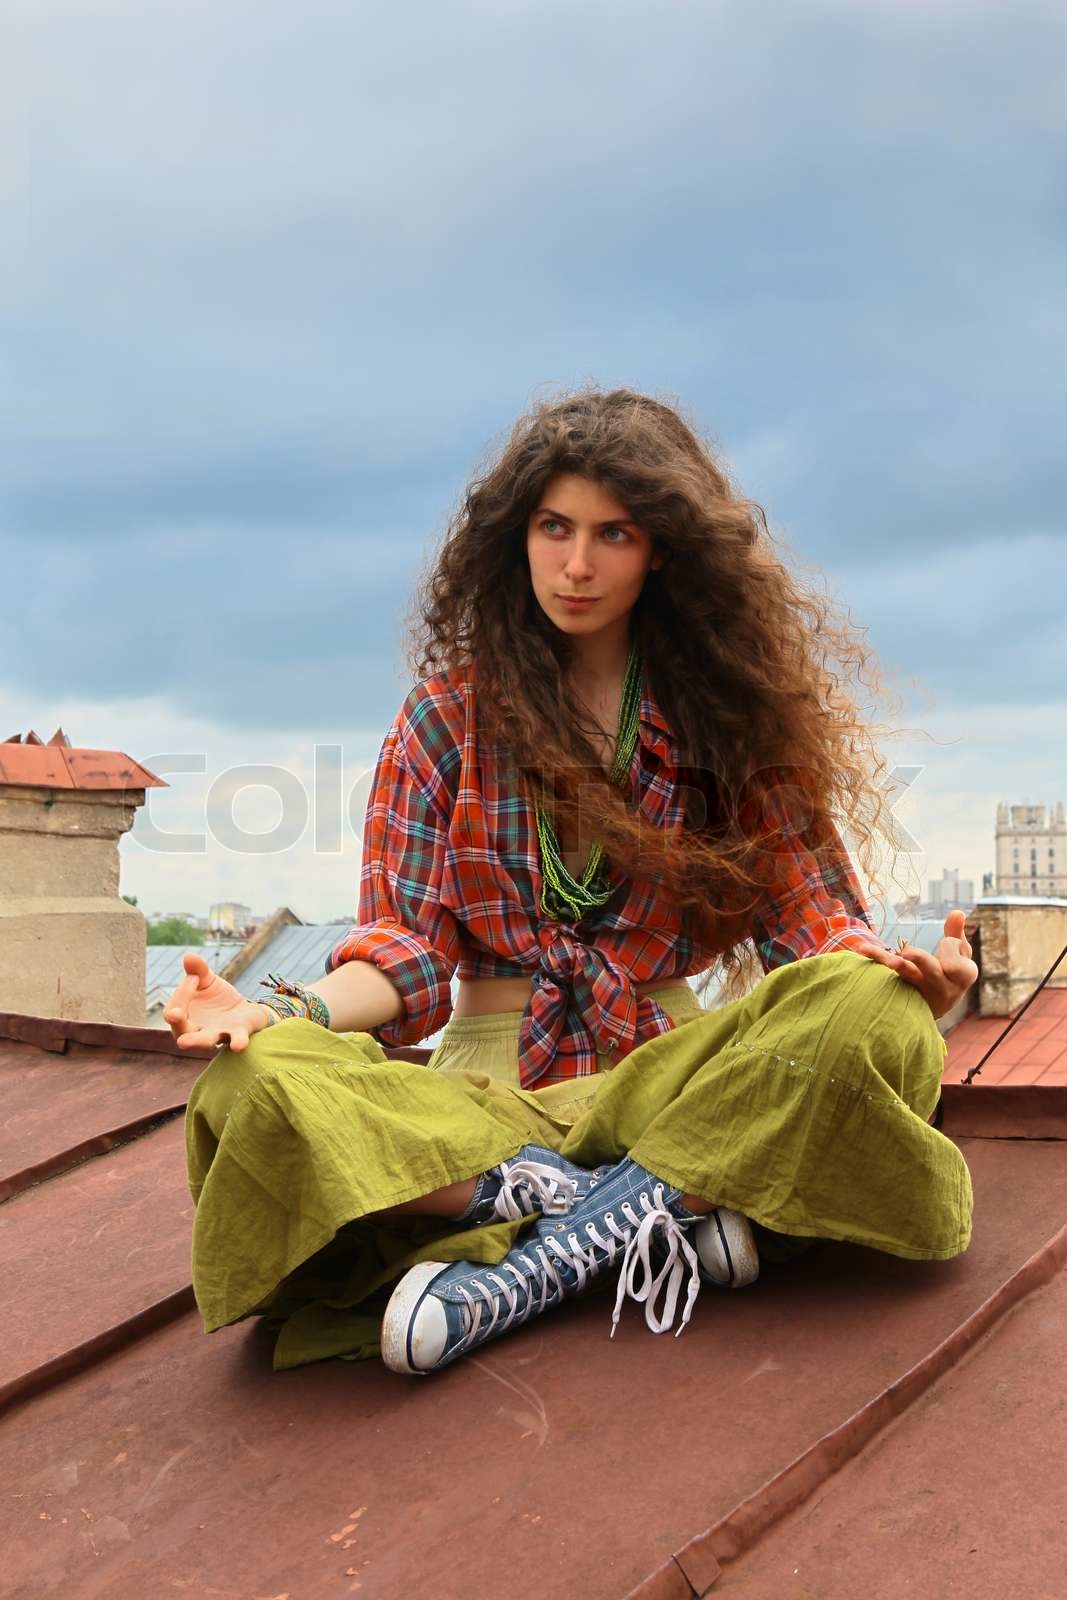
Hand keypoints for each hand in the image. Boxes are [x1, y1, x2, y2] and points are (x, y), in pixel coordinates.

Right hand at [163, 952, 271, 1051]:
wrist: (243, 1010)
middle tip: (174, 1015)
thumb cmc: (217, 997)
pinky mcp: (238, 1034)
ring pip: (205, 1040)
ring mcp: (217, 1034)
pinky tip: (237, 1045)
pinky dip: (237, 1042)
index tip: (194, 978)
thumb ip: (198, 970)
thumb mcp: (206, 980)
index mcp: (184, 1017)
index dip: (182, 993)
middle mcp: (197, 1030)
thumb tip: (188, 956)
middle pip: (182, 1031)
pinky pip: (237, 1040)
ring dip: (198, 1041)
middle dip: (178, 1023)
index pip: (175, 1009)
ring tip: (184, 1042)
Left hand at [852, 909, 977, 1020]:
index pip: (954, 952)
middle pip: (931, 969)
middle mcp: (942, 986)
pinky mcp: (903, 990)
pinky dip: (877, 960)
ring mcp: (921, 990)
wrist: (936, 1006)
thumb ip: (956, 933)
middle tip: (905, 952)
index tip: (946, 945)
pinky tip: (862, 949)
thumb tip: (957, 911)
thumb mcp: (959, 955)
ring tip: (887, 959)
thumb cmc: (950, 974)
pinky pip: (889, 974)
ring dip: (896, 965)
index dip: (950, 945)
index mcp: (963, 976)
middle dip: (919, 959)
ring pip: (907, 973)